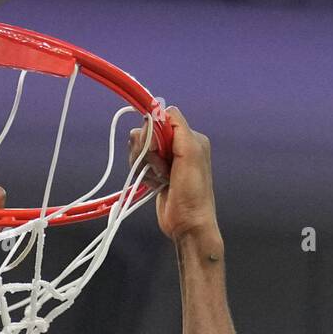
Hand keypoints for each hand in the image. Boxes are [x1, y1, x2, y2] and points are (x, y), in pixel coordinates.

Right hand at [128, 108, 218, 245]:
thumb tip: (158, 108)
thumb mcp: (190, 153)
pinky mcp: (156, 173)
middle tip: (161, 167)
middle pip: (148, 131)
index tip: (157, 146)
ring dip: (145, 162)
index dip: (154, 129)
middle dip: (148, 149)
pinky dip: (143, 172)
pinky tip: (155, 183)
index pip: (162, 117)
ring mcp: (166, 160)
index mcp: (190, 137)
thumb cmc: (192, 191)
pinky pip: (139, 162)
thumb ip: (177, 127)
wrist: (187, 225)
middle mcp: (178, 145)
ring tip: (159, 177)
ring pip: (141, 147)